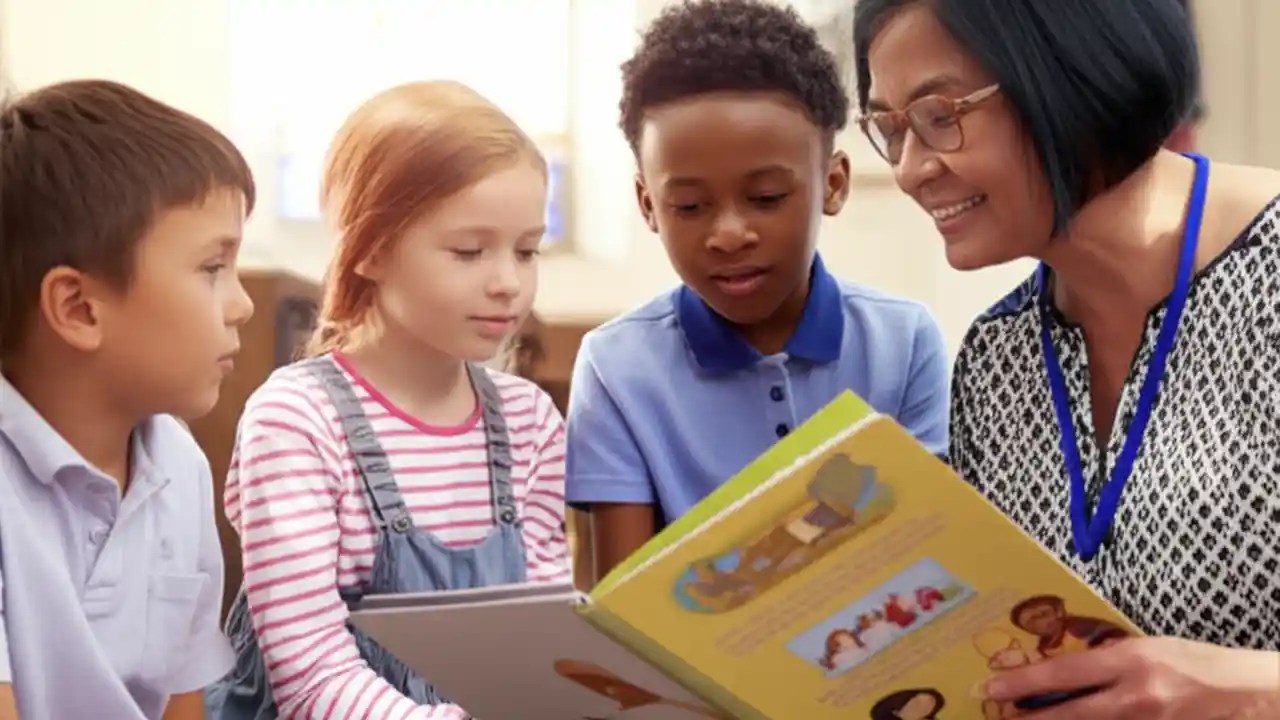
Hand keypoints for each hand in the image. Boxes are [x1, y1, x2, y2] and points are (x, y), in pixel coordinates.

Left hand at [978, 637, 1279, 718]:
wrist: (1254, 696)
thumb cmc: (1198, 665)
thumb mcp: (1150, 649)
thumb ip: (1109, 660)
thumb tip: (1064, 670)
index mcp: (1130, 661)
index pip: (1063, 672)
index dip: (1022, 681)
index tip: (989, 687)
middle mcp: (1135, 697)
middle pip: (1068, 715)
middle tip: (999, 717)